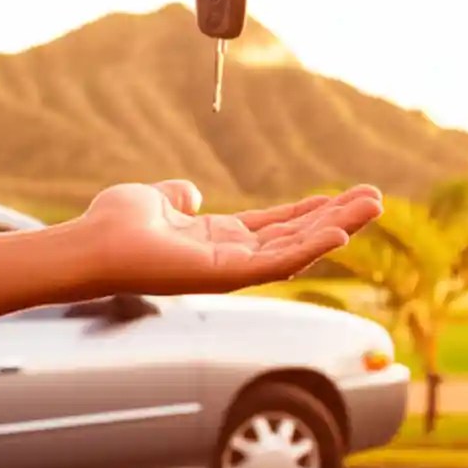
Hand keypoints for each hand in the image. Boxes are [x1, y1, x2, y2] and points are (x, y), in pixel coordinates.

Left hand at [82, 180, 381, 294]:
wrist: (91, 243)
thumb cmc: (113, 224)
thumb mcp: (155, 199)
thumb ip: (176, 197)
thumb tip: (189, 191)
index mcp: (217, 239)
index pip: (275, 227)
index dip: (308, 212)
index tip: (341, 197)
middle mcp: (229, 257)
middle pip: (295, 237)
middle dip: (336, 219)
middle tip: (375, 199)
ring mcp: (230, 270)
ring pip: (296, 250)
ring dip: (336, 229)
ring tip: (372, 207)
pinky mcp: (226, 276)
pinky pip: (277, 263)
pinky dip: (309, 248)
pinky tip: (339, 233)